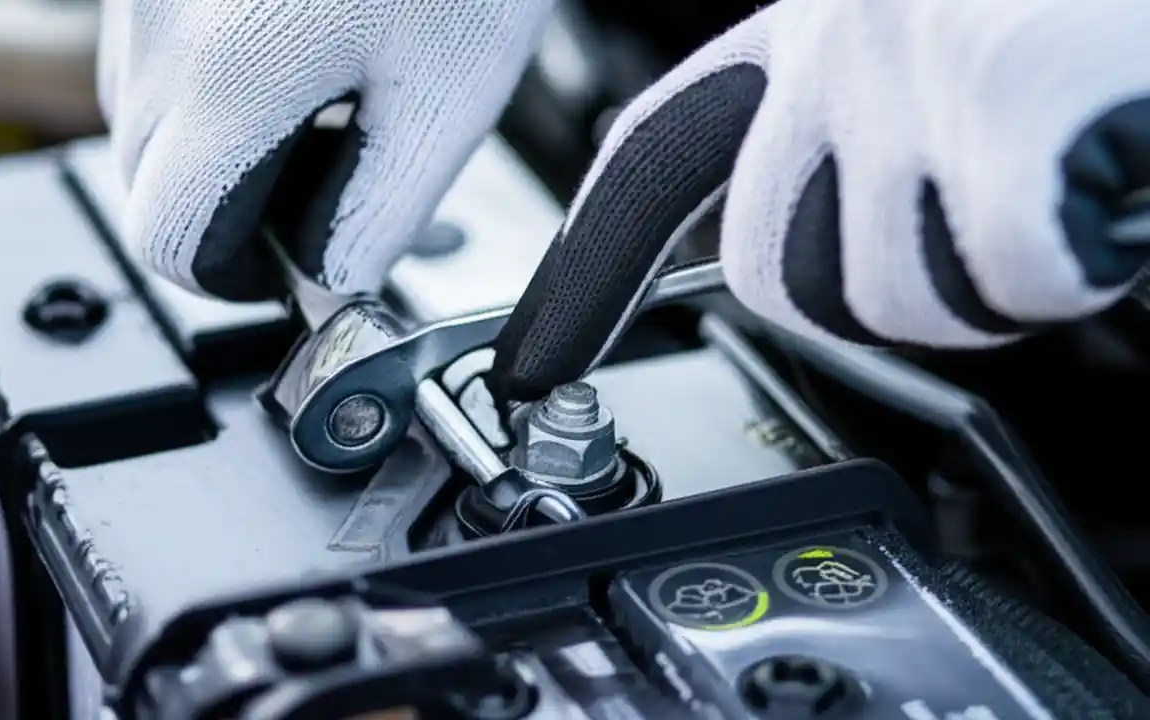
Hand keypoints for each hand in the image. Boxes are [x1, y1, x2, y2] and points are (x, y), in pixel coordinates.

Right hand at [98, 0, 552, 299]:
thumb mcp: (442, 98)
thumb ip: (373, 215)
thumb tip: (327, 280)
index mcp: (228, 74)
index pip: (169, 240)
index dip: (236, 276)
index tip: (291, 267)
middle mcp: (158, 18)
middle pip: (143, 179)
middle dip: (225, 210)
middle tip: (321, 190)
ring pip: (139, 109)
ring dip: (213, 141)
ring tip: (320, 104)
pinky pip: (152, 39)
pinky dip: (206, 74)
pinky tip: (290, 46)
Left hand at [491, 0, 1149, 402]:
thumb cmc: (1066, 23)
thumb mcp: (929, 50)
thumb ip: (837, 138)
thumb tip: (784, 251)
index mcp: (814, 26)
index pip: (652, 157)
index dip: (588, 266)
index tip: (539, 356)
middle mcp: (843, 40)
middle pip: (769, 275)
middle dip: (865, 302)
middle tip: (965, 250)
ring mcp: (914, 70)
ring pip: (888, 301)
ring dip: (978, 292)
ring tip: (1049, 198)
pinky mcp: (1008, 103)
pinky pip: (1007, 281)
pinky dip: (1066, 270)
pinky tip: (1102, 196)